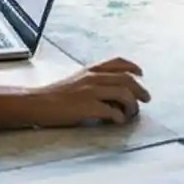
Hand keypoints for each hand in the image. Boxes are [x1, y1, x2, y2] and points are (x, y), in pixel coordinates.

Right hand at [27, 57, 150, 126]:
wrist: (36, 102)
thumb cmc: (55, 95)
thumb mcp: (76, 80)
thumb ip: (93, 82)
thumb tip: (112, 92)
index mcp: (90, 70)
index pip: (117, 62)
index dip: (132, 67)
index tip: (140, 74)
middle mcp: (93, 77)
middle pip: (126, 78)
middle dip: (140, 88)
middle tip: (146, 98)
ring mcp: (91, 91)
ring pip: (123, 93)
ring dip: (132, 104)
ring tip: (132, 113)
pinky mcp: (87, 106)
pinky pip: (111, 110)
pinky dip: (119, 117)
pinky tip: (118, 121)